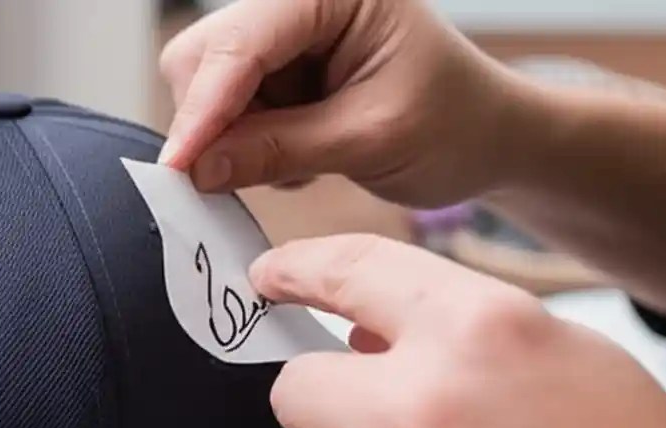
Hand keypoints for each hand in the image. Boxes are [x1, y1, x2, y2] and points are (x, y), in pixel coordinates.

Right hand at [158, 0, 529, 205]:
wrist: (486, 140)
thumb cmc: (454, 124)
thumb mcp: (370, 139)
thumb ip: (280, 149)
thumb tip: (200, 169)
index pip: (243, 42)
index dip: (205, 107)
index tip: (179, 166)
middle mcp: (298, 2)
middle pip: (206, 56)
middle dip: (214, 122)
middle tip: (249, 173)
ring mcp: (283, 36)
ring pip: (206, 88)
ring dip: (236, 139)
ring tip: (306, 160)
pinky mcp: (276, 71)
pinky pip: (226, 112)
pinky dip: (249, 145)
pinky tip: (303, 154)